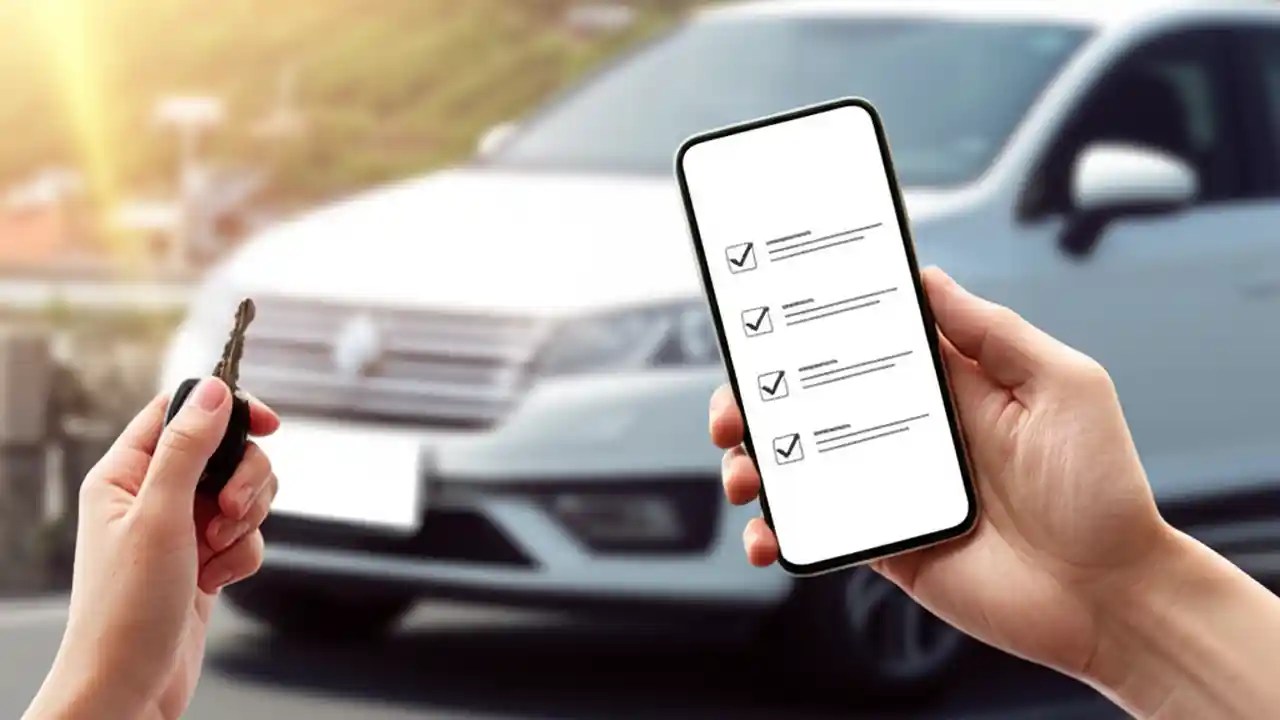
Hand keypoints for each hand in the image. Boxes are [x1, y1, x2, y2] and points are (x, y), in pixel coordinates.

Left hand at [26, 379, 279, 719]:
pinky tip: (217, 580)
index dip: (227, 409)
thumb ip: (188, 449)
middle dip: (245, 481)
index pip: (180, 411)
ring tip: (219, 552)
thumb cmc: (125, 612)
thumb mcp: (160, 517)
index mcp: (125, 474)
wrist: (129, 688)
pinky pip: (246, 536)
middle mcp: (152, 495)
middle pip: (226, 452)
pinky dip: (243, 555)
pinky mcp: (203, 559)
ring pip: (243, 493)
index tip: (269, 424)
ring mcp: (180, 528)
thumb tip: (214, 391)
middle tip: (230, 513)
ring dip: (247, 521)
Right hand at [711, 267, 1169, 676]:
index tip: (762, 318)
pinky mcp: (886, 544)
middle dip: (757, 400)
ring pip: (800, 464)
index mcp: (947, 385)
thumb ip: (993, 332)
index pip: (860, 343)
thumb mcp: (1064, 385)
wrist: (1111, 597)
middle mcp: (909, 432)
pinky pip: (817, 530)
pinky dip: (779, 532)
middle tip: (734, 409)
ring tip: (743, 472)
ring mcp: (891, 489)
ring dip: (755, 462)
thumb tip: (930, 279)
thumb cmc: (1102, 489)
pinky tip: (767, 535)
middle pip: (811, 402)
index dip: (808, 329)